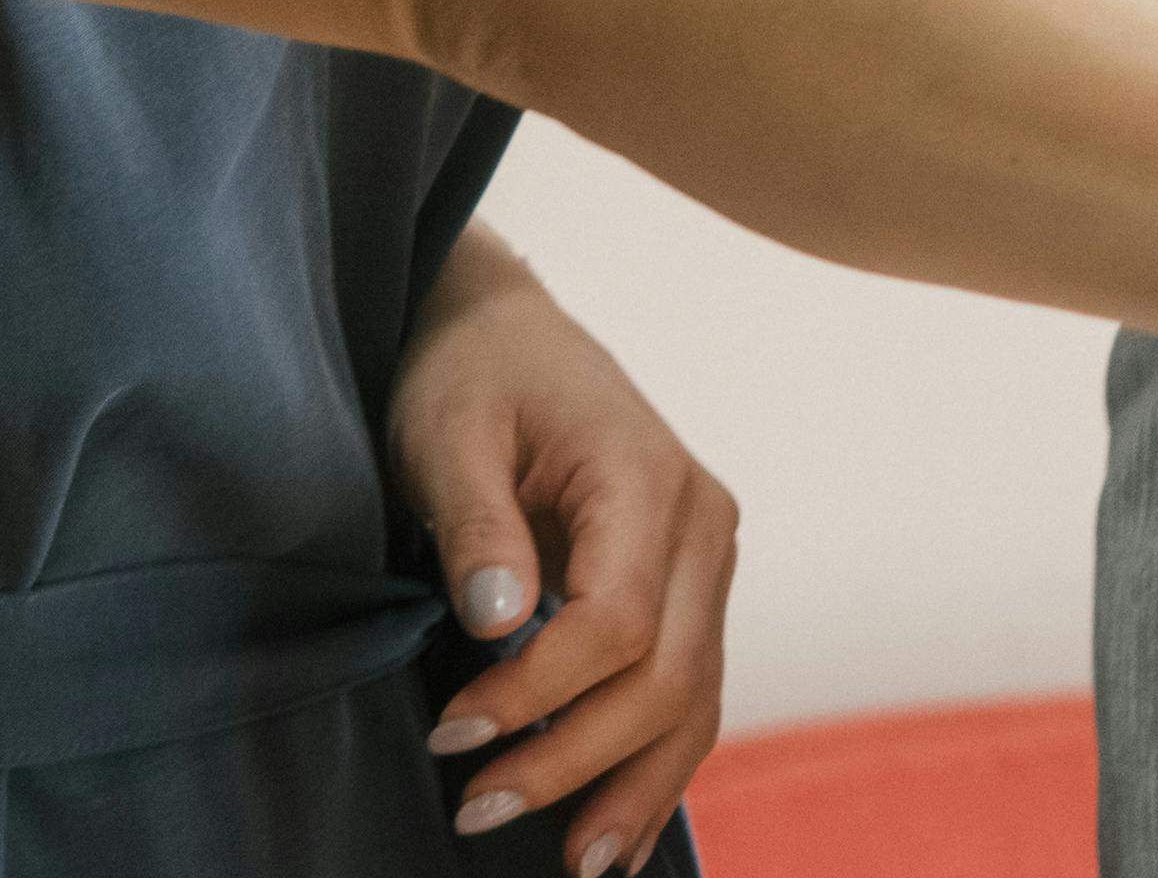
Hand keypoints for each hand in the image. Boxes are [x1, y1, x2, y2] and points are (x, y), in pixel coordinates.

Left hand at [387, 229, 739, 875]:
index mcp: (648, 475)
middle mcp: (703, 523)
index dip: (537, 694)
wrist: (501, 333)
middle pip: (668, 676)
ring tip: (572, 865)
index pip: (618, 621)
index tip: (449, 730)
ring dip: (631, 788)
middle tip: (475, 811)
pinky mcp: (690, 591)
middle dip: (577, 760)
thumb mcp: (448, 433)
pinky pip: (691, 694)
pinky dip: (655, 768)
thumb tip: (499, 620)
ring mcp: (708, 561)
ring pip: (695, 702)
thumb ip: (476, 524)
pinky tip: (617, 834)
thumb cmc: (469, 375)